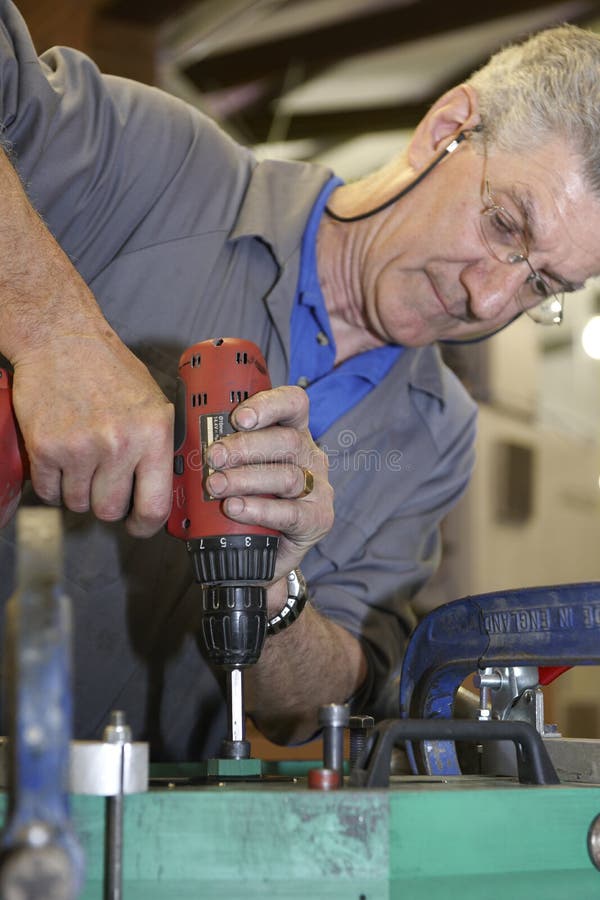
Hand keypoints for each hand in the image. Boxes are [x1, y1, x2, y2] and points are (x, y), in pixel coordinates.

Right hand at [12, 327, 173, 537]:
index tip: (139, 525)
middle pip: (110, 510)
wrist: (61, 339)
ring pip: (78, 503)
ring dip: (78, 493)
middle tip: (104, 485)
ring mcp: (80, 447)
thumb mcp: (153, 403)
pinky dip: (52, 484)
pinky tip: (60, 461)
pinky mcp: (45, 447)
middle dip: (107, 505)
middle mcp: (119, 443)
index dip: (146, 525)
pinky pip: (49, 492)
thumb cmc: (109, 369)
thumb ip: (158, 446)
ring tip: (81, 464)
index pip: (154, 504)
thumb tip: (165, 488)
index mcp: (153, 434)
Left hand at [204, 385, 332, 587]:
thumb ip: (220, 454)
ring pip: (287, 476)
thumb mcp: (234, 472)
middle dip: (245, 446)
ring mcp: (318, 489)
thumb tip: (182, 441)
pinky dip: (259, 509)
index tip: (238, 417)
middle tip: (213, 457)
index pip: (293, 405)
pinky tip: (236, 509)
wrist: (259, 558)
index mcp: (292, 434)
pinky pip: (290, 512)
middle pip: (287, 441)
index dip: (268, 404)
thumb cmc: (246, 506)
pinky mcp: (318, 520)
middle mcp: (310, 457)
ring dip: (246, 479)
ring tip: (216, 486)